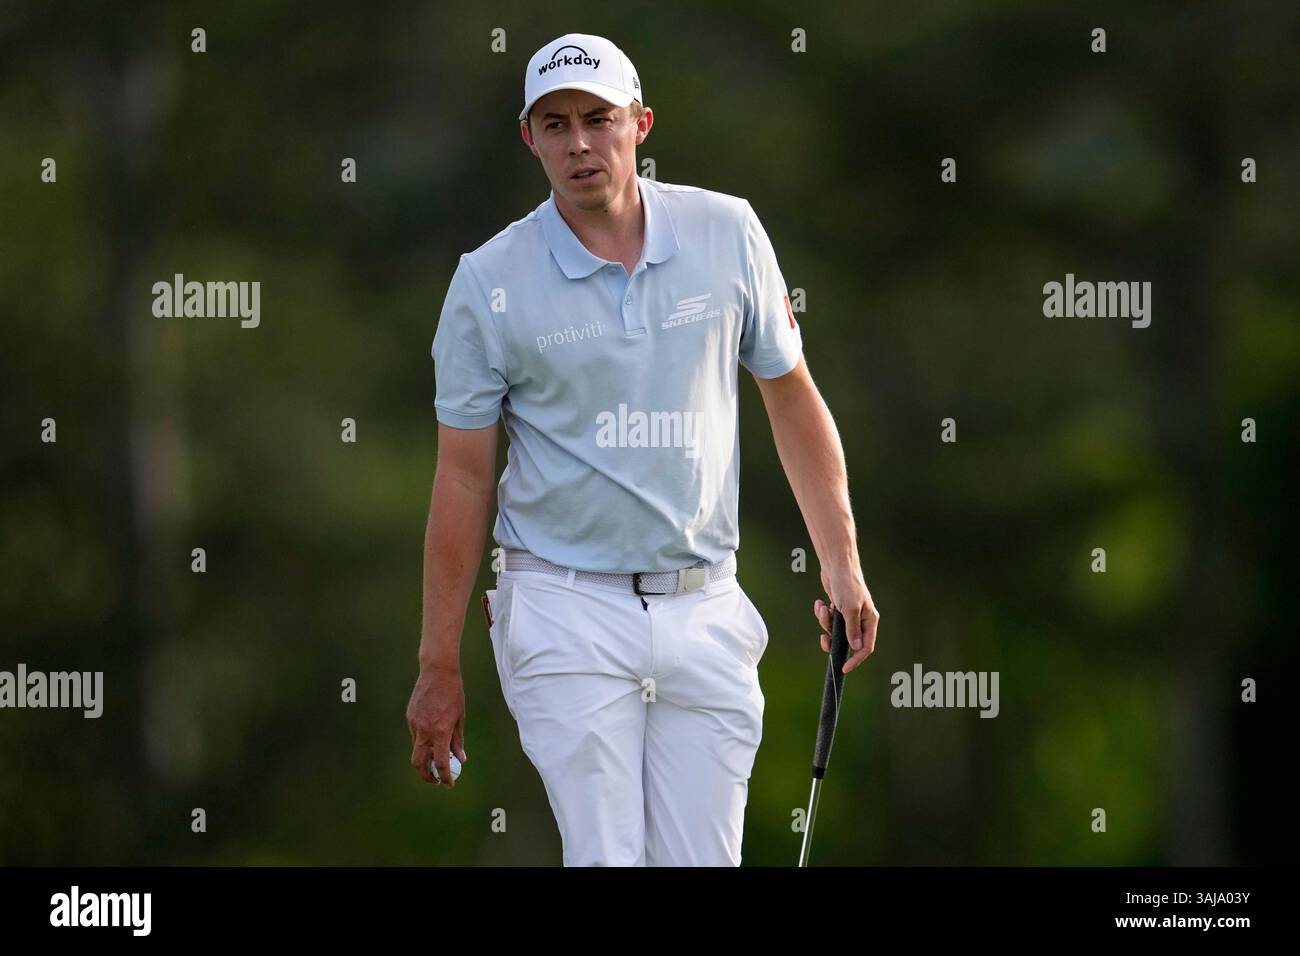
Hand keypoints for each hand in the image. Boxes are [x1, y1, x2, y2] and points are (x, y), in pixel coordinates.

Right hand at [406, 662, 467, 789]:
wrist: (437, 671)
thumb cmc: (453, 693)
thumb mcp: (460, 717)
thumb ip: (458, 740)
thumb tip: (461, 759)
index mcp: (440, 731)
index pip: (441, 762)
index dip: (445, 777)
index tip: (448, 784)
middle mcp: (424, 730)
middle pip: (419, 763)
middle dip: (426, 775)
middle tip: (436, 779)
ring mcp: (414, 724)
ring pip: (416, 749)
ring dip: (425, 757)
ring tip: (437, 757)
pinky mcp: (409, 717)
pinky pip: (415, 735)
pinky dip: (423, 741)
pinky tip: (432, 735)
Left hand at [813, 564, 879, 674]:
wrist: (836, 565)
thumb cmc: (847, 584)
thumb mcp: (849, 609)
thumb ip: (852, 630)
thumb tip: (856, 648)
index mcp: (869, 621)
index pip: (866, 647)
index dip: (856, 659)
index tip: (844, 668)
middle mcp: (860, 619)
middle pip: (848, 641)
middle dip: (833, 639)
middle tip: (824, 638)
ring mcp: (848, 615)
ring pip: (835, 630)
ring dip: (825, 622)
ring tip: (823, 609)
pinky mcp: (837, 609)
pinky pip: (828, 619)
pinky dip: (822, 613)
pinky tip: (820, 603)